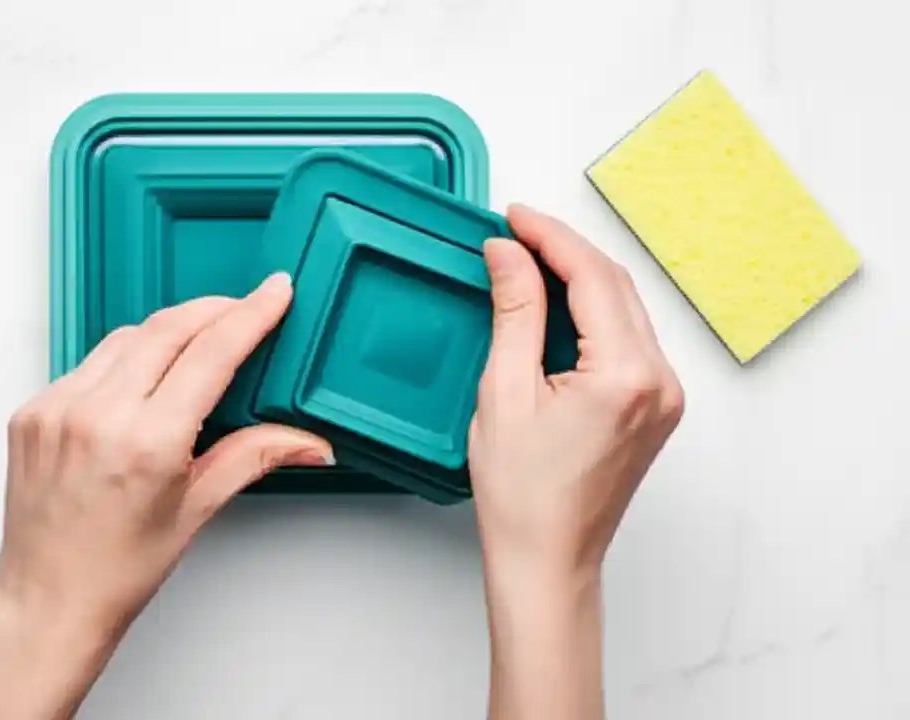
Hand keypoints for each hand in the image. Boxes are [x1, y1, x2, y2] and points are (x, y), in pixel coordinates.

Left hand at [0, 273, 332, 719]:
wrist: (47, 600)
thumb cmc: (117, 569)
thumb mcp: (197, 509)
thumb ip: (255, 457)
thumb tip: (310, 442)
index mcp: (145, 444)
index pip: (211, 353)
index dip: (250, 314)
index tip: (274, 292)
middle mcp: (96, 417)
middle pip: (168, 329)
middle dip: (213, 310)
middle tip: (244, 308)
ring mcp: (56, 409)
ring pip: (125, 337)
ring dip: (167, 331)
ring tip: (196, 345)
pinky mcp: (31, 410)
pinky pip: (87, 363)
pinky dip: (122, 360)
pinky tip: (141, 381)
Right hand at [471, 205, 683, 719]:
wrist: (548, 559)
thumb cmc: (523, 496)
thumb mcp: (503, 392)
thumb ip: (514, 311)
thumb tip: (509, 254)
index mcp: (625, 376)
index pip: (592, 277)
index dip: (550, 236)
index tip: (513, 216)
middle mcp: (659, 381)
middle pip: (615, 285)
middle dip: (565, 251)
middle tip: (515, 232)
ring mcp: (664, 396)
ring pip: (624, 308)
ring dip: (579, 279)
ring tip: (528, 262)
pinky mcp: (656, 407)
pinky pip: (627, 338)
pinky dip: (592, 313)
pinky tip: (556, 306)